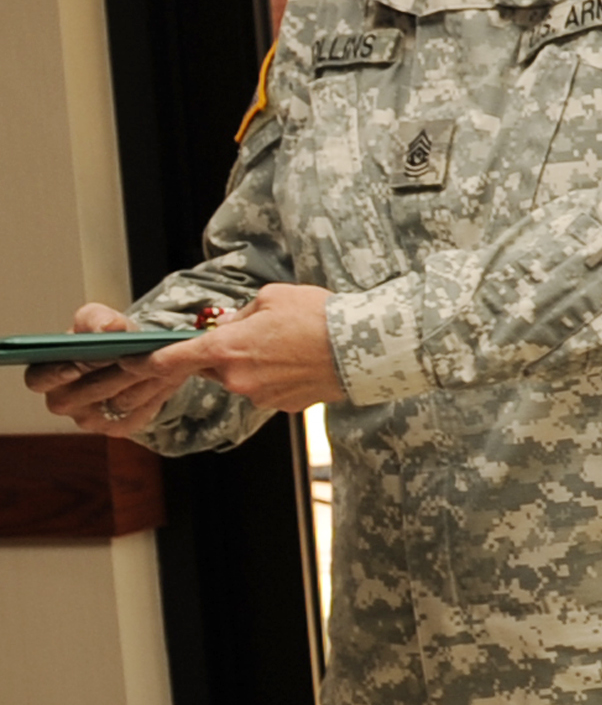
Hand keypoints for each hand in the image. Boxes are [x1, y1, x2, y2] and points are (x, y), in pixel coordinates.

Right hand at [31, 301, 206, 433]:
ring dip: (138, 379)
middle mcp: (65, 401)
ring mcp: (92, 419)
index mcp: (47, 375)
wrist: (138, 355)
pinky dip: (154, 393)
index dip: (54, 374)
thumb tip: (109, 327)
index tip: (75, 364)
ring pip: (116, 402)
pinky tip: (164, 376)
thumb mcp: (100, 319)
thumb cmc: (108, 337)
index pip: (38, 380)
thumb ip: (97, 318)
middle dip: (109, 372)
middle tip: (129, 355)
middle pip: (82, 394)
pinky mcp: (120, 428)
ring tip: (154, 359)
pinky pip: (138, 413)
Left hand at [151, 285, 340, 415]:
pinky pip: (269, 390)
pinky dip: (279, 378)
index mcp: (227, 347)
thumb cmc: (319, 315)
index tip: (134, 363)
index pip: (173, 359)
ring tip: (291, 346)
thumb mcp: (271, 298)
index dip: (150, 361)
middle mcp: (237, 379)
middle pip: (213, 368)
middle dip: (226, 353)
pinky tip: (303, 362)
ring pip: (243, 380)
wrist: (364, 347)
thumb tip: (227, 326)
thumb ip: (239, 315)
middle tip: (258, 334)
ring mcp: (262, 396)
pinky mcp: (286, 406)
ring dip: (255, 365)